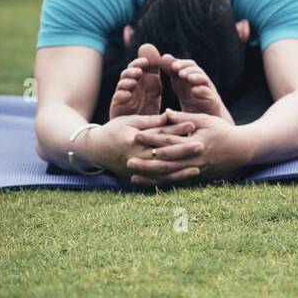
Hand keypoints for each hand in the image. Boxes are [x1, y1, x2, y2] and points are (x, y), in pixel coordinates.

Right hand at [82, 112, 199, 177]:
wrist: (95, 149)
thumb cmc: (114, 130)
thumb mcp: (129, 121)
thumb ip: (150, 121)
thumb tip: (170, 115)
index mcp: (134, 141)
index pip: (159, 135)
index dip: (177, 129)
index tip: (194, 124)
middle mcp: (136, 157)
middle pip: (163, 155)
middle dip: (183, 151)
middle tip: (202, 145)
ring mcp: (137, 170)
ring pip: (162, 172)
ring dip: (180, 171)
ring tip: (199, 167)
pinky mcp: (138, 177)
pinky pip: (157, 181)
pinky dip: (171, 181)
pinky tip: (185, 179)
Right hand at [108, 45, 164, 118]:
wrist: (137, 130)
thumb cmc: (146, 108)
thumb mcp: (153, 90)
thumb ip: (153, 72)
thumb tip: (161, 53)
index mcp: (138, 81)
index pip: (136, 67)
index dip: (139, 63)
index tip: (146, 62)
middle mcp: (129, 87)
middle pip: (127, 74)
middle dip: (132, 71)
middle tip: (139, 71)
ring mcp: (122, 97)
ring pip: (121, 85)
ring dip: (127, 82)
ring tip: (133, 82)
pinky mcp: (117, 108)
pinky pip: (117, 100)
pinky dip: (121, 96)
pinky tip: (126, 94)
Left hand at [126, 109, 252, 186]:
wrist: (242, 149)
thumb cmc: (223, 131)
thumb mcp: (205, 119)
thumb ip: (184, 117)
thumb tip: (164, 113)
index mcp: (195, 142)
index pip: (169, 141)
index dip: (151, 139)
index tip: (135, 136)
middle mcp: (194, 159)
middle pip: (166, 162)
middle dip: (146, 162)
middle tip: (128, 160)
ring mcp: (196, 170)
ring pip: (170, 176)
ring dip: (151, 176)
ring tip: (133, 174)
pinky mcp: (197, 177)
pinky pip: (177, 182)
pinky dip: (161, 183)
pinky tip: (149, 182)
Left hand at [159, 54, 234, 123]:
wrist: (207, 127)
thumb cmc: (192, 105)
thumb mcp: (180, 89)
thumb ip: (173, 73)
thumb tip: (164, 56)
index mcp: (192, 80)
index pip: (188, 65)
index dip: (180, 63)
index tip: (171, 65)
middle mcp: (201, 84)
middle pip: (197, 70)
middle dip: (187, 68)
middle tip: (177, 69)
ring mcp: (209, 93)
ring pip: (205, 80)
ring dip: (196, 76)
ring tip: (188, 77)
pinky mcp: (213, 104)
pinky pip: (210, 96)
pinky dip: (203, 91)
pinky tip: (194, 91)